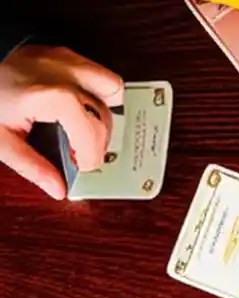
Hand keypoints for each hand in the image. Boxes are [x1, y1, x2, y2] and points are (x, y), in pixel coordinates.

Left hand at [0, 45, 122, 198]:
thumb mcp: (0, 139)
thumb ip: (32, 166)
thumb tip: (58, 187)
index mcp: (53, 98)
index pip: (93, 134)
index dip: (91, 157)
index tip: (82, 166)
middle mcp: (66, 75)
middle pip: (104, 116)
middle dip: (97, 140)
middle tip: (78, 152)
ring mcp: (66, 60)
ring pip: (112, 89)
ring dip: (105, 111)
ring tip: (83, 127)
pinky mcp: (62, 52)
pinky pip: (97, 73)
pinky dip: (95, 92)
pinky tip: (77, 106)